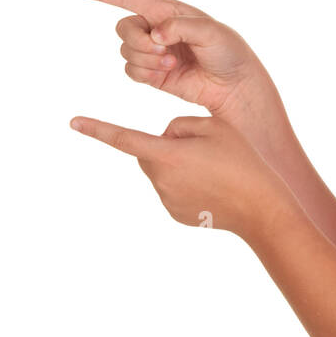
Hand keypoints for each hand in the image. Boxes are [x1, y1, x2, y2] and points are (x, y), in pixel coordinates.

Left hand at [69, 112, 295, 241]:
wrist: (261, 209)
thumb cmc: (241, 162)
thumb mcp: (213, 127)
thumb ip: (179, 125)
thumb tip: (163, 138)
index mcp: (167, 154)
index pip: (124, 138)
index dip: (97, 129)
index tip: (73, 122)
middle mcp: (161, 179)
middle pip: (149, 152)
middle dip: (165, 146)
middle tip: (202, 148)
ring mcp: (166, 200)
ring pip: (162, 171)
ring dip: (177, 165)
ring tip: (213, 170)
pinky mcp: (175, 214)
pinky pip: (172, 190)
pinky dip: (186, 185)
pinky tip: (212, 188)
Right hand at [75, 0, 270, 120]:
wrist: (234, 85)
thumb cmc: (228, 52)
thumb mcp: (211, 32)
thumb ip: (181, 26)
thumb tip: (155, 34)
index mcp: (169, 10)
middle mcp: (157, 28)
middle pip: (124, 27)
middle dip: (137, 41)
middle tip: (162, 50)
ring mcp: (154, 51)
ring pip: (126, 51)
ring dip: (145, 59)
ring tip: (172, 63)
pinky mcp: (154, 73)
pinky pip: (132, 70)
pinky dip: (143, 73)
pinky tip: (164, 74)